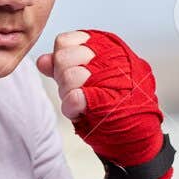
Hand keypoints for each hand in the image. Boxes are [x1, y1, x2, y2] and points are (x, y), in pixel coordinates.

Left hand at [36, 30, 166, 173]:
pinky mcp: (108, 100)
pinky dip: (72, 108)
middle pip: (64, 57)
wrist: (136, 136)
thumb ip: (64, 67)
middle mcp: (112, 58)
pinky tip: (81, 111)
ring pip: (68, 76)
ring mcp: (112, 78)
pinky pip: (74, 97)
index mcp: (107, 47)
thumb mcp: (88, 80)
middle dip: (62, 76)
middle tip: (76, 89)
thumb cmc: (114, 106)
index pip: (66, 41)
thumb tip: (43, 60)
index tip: (70, 70)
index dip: (61, 58)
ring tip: (82, 101)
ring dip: (68, 94)